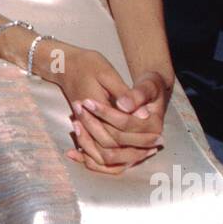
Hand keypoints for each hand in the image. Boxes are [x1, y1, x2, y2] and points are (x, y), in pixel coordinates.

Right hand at [44, 44, 165, 174]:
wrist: (65, 65)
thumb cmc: (88, 65)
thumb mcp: (107, 73)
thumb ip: (124, 94)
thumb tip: (142, 113)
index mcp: (94, 108)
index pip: (117, 133)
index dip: (138, 138)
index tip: (157, 134)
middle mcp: (86, 122)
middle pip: (109, 149)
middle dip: (133, 152)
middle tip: (156, 145)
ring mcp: (83, 126)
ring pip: (100, 154)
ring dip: (122, 157)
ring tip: (146, 152)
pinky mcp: (83, 127)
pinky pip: (93, 150)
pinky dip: (109, 156)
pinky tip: (127, 153)